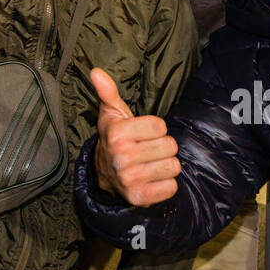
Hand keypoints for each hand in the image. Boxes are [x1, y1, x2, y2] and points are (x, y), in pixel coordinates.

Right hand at [92, 67, 179, 206]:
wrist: (104, 173)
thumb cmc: (115, 138)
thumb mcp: (112, 113)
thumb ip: (108, 92)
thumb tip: (96, 71)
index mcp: (117, 133)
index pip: (160, 126)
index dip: (155, 129)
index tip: (142, 134)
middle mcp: (121, 157)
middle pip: (170, 146)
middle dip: (162, 147)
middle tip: (147, 150)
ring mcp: (130, 179)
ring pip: (174, 166)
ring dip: (165, 165)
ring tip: (150, 164)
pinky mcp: (139, 198)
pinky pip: (172, 187)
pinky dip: (166, 184)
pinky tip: (152, 180)